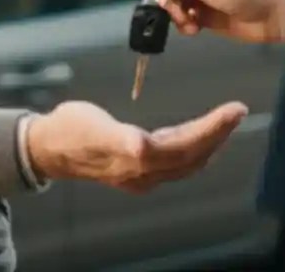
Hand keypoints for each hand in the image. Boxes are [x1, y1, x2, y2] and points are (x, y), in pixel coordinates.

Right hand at [25, 100, 247, 193]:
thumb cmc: (68, 131)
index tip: (234, 110)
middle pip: (192, 156)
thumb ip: (118, 138)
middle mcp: (144, 173)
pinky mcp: (137, 168)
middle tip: (237, 110)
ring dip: (209, 142)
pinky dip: (192, 146)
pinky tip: (194, 134)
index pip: (186, 147)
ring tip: (225, 121)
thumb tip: (140, 147)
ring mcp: (141, 174)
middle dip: (218, 134)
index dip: (213, 130)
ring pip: (186, 161)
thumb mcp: (92, 127)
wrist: (47, 146)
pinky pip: (175, 160)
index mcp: (137, 160)